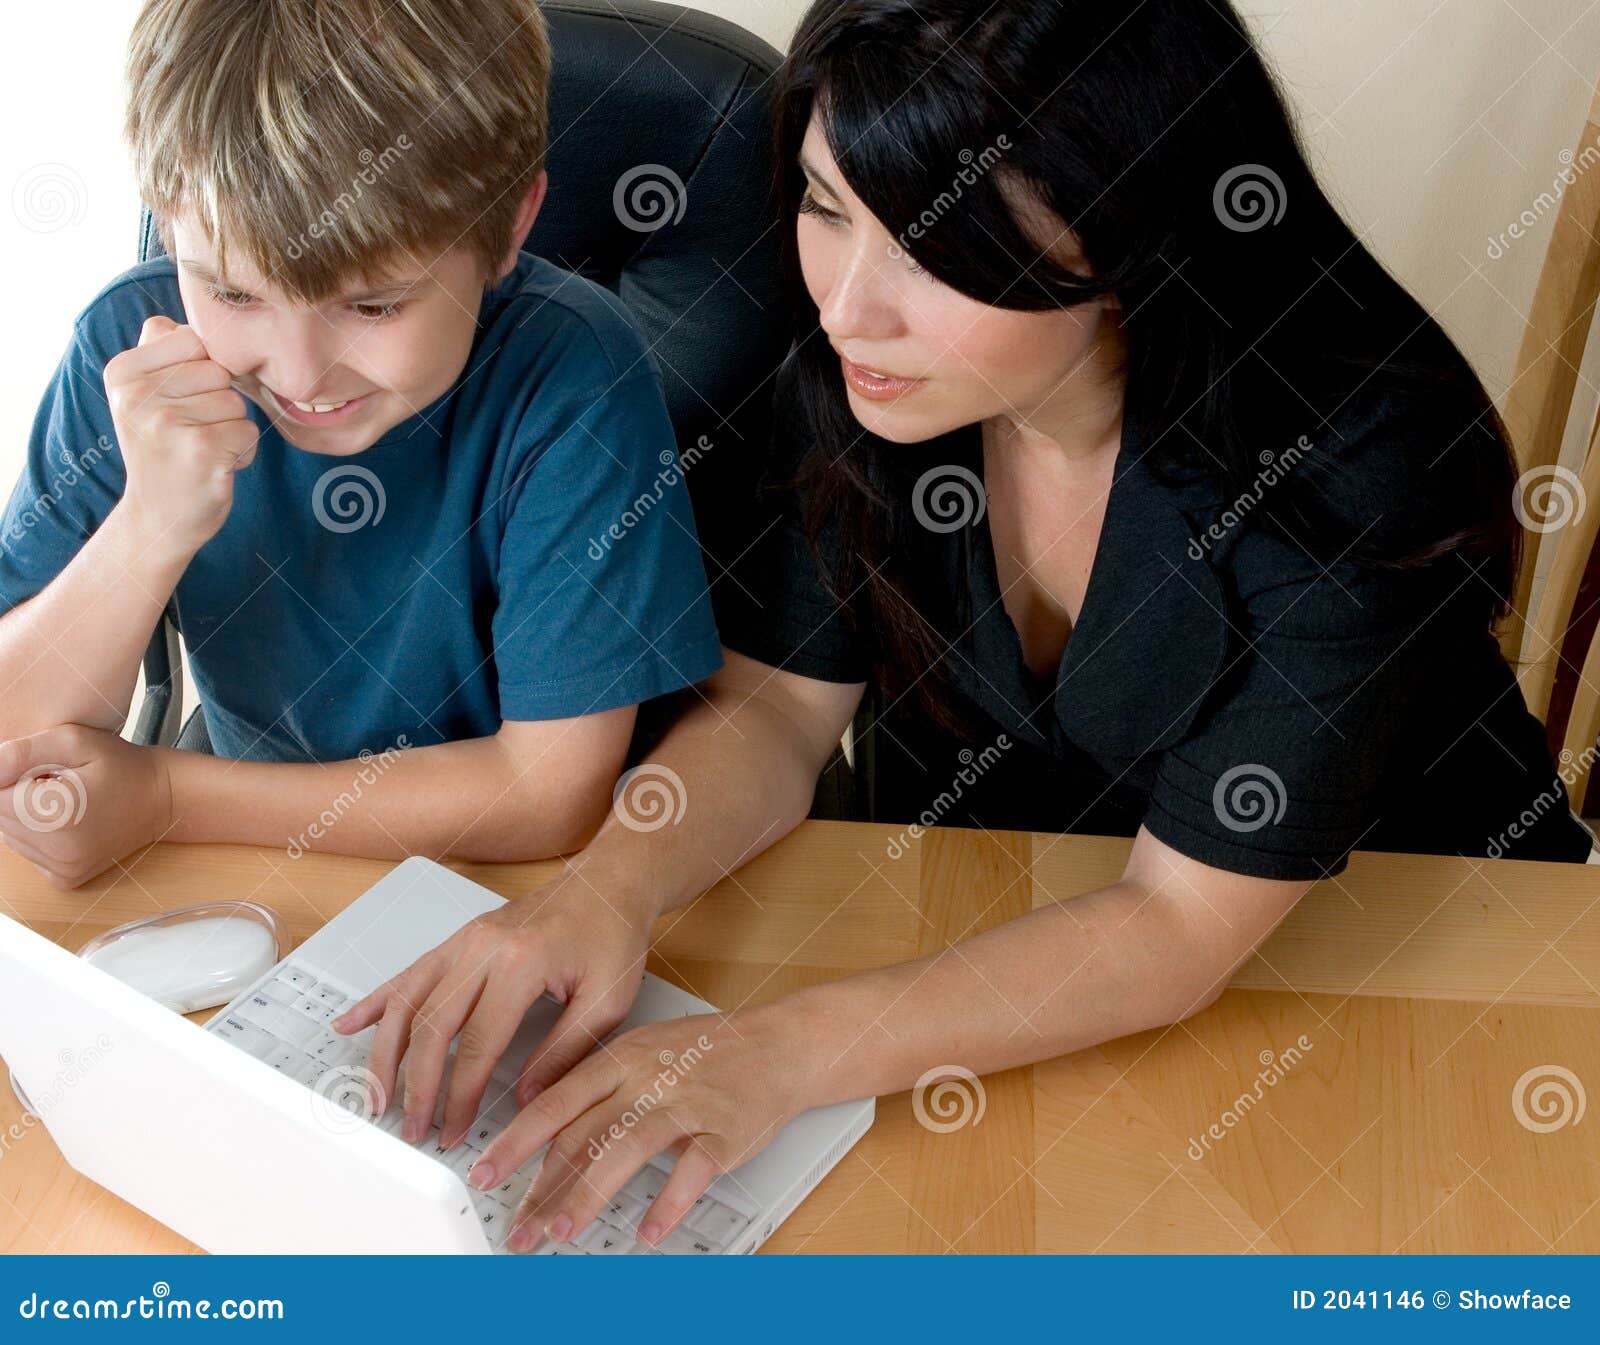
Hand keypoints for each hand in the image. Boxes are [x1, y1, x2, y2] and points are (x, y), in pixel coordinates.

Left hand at [0, 726, 174, 887]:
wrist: (162, 800)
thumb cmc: (121, 766)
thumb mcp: (74, 740)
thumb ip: (21, 753)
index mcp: (58, 814)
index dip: (13, 776)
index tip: (45, 770)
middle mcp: (58, 849)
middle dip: (16, 796)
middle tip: (55, 782)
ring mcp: (62, 868)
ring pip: (9, 836)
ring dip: (24, 816)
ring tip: (61, 801)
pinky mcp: (64, 878)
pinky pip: (27, 853)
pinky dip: (36, 835)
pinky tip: (65, 822)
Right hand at [105, 315, 257, 555]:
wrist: (158, 518)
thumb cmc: (163, 449)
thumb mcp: (144, 395)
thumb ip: (162, 351)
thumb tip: (185, 319)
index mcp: (122, 372)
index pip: (193, 340)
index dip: (203, 371)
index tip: (180, 402)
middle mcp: (139, 394)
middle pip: (219, 371)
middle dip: (220, 403)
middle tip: (192, 432)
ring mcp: (169, 422)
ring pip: (237, 402)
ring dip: (232, 429)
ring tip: (202, 450)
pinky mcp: (203, 449)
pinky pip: (249, 431)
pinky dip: (243, 451)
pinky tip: (215, 467)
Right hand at [331, 871, 656, 1149]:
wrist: (607, 883)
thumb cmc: (611, 933)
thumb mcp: (608, 1000)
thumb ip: (565, 1052)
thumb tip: (525, 1100)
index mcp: (521, 963)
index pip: (477, 1044)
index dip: (461, 1095)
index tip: (455, 1128)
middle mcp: (482, 947)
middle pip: (430, 1026)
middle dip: (416, 1085)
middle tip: (414, 1127)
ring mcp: (465, 940)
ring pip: (406, 1001)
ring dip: (385, 1053)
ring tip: (377, 1097)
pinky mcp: (459, 938)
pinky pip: (407, 973)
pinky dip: (375, 1001)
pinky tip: (349, 1024)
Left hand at [466, 1005, 818, 1251]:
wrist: (780, 1045)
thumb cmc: (709, 1051)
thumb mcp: (645, 1050)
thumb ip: (598, 1085)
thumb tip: (547, 1131)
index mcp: (622, 1058)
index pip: (555, 1102)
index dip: (515, 1141)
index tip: (483, 1173)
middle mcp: (648, 1079)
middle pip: (583, 1135)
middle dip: (542, 1186)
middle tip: (517, 1227)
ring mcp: (687, 1103)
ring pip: (626, 1149)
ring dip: (589, 1194)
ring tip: (562, 1230)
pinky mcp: (724, 1131)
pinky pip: (691, 1170)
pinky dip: (668, 1204)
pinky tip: (649, 1233)